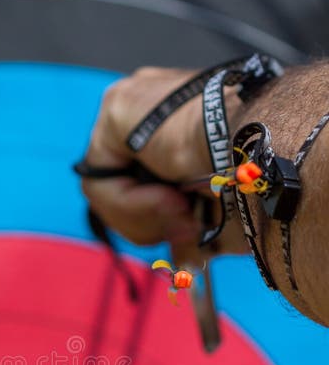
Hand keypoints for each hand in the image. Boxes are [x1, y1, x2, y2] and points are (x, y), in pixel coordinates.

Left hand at [81, 67, 248, 264]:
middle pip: (121, 187)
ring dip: (146, 216)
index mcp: (181, 127)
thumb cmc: (257, 184)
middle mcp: (155, 108)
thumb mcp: (215, 213)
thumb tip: (184, 262)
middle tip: (188, 222)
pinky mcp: (118, 106)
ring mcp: (134, 103)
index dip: (160, 220)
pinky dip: (131, 205)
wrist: (263, 157)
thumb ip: (189, 229)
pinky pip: (101, 182)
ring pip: (107, 190)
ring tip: (182, 206)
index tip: (191, 231)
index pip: (143, 185)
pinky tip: (165, 195)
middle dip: (152, 221)